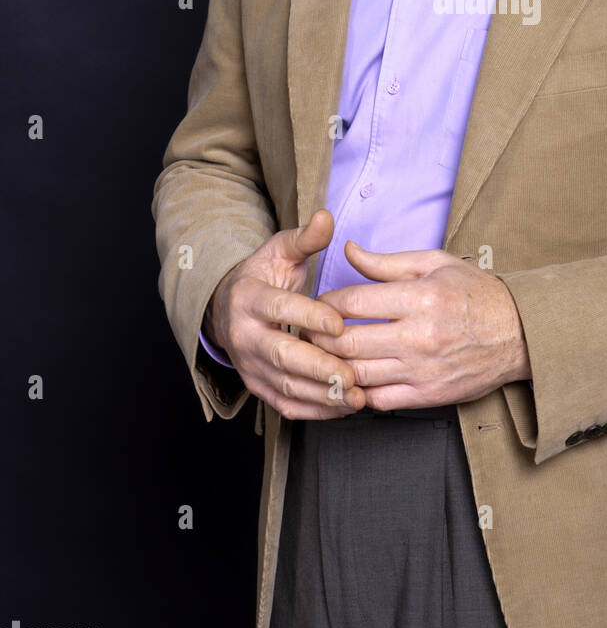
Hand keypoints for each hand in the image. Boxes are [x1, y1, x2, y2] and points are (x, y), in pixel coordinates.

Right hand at [203, 209, 366, 419]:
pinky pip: (285, 404)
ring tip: (357, 396)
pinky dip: (315, 410)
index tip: (340, 324)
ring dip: (321, 395)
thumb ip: (305, 238)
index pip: (280, 309)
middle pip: (281, 356)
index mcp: (250, 298)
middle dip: (319, 367)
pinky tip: (344, 407)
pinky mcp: (258, 386)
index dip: (309, 317)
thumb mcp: (279, 251)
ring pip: (285, 385)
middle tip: (352, 374)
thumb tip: (326, 216)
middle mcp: (245, 335)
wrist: (228, 307)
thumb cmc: (264, 276)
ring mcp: (250, 365)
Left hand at [305, 242, 530, 410]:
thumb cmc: (476, 293)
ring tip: (321, 355)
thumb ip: (387, 262)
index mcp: (420, 297)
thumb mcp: (435, 264)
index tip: (317, 303)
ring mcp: (421, 370)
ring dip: (332, 366)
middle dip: (318, 337)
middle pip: (346, 341)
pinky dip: (358, 390)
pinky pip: (377, 400)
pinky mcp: (427, 396)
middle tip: (306, 332)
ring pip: (356, 373)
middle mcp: (418, 336)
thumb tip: (347, 250)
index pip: (352, 301)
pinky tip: (353, 377)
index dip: (324, 303)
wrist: (518, 334)